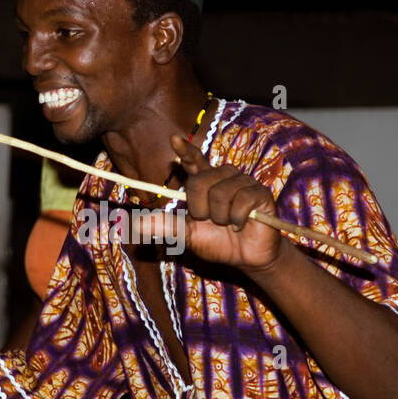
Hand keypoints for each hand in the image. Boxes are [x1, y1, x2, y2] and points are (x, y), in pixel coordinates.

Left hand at [145, 135, 282, 271]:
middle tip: (211, 221)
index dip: (185, 150)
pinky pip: (241, 201)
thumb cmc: (218, 242)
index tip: (174, 140)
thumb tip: (137, 224)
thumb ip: (166, 227)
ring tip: (229, 224)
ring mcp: (244, 183)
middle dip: (200, 209)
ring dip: (220, 217)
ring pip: (220, 193)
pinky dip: (236, 219)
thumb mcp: (188, 236)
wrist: (246, 258)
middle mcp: (224, 177)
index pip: (194, 161)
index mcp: (206, 182)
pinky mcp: (260, 194)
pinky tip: (242, 225)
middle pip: (199, 182)